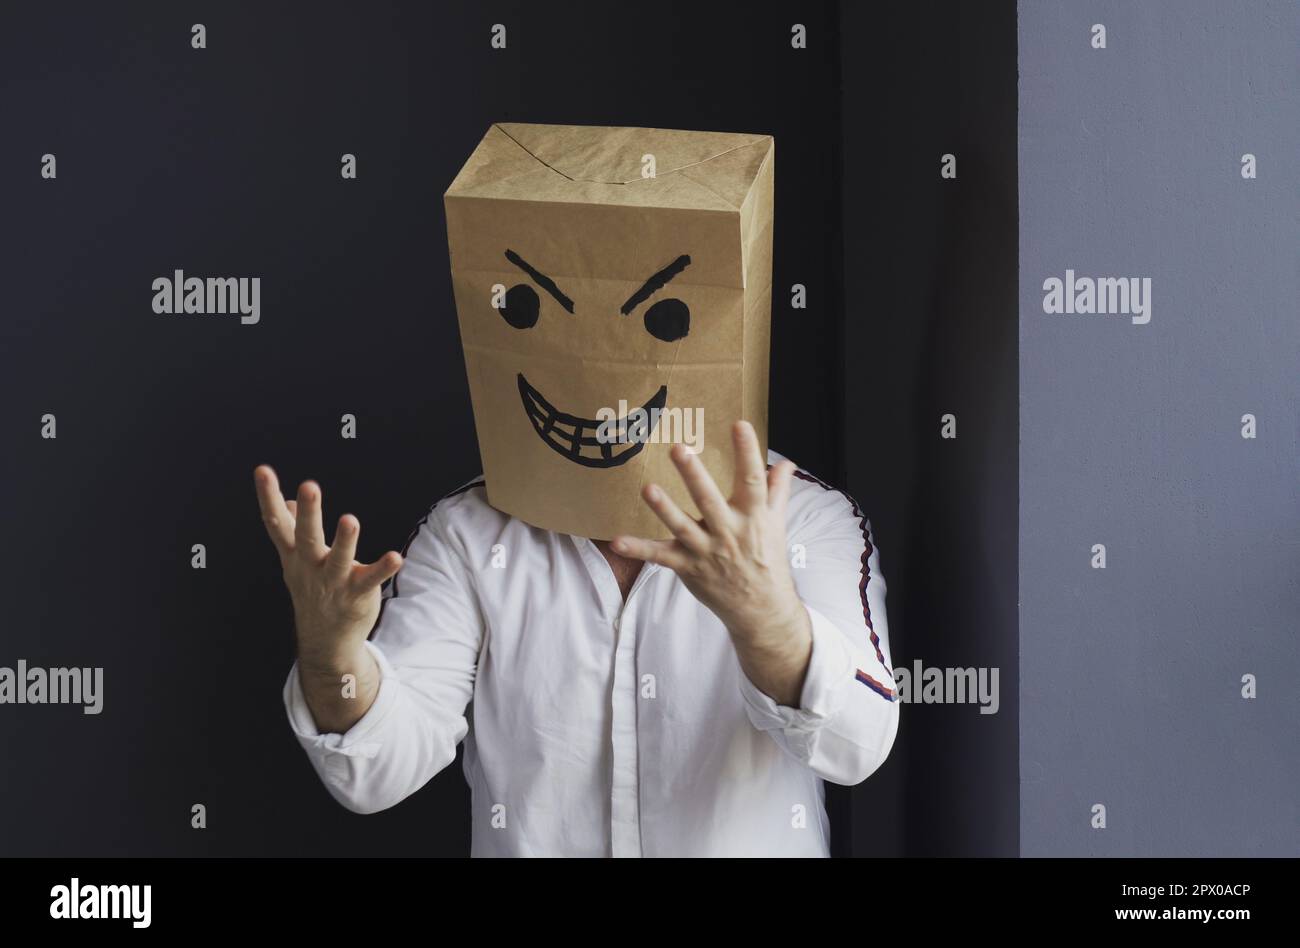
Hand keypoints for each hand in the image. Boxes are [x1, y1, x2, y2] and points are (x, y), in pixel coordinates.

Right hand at [253, 465, 402, 673]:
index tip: (262, 470)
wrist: (324, 640)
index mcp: (293, 554)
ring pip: (338, 559)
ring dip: (344, 540)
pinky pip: (371, 580)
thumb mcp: (296, 560)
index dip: (267, 496)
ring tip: (349, 520)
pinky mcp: (357, 594)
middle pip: (306, 537)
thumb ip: (292, 529)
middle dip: (307, 512)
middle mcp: (310, 567)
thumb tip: (287, 501)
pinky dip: (383, 568)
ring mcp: (333, 582)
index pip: (276, 522)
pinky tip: (395, 557)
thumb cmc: (313, 589)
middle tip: (308, 486)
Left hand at [611, 422, 812, 705]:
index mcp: (754, 516)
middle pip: (710, 500)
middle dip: (694, 475)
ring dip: (664, 508)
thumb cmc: (767, 559)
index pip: (753, 479)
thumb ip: (777, 491)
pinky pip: (659, 557)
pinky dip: (638, 550)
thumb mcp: (776, 523)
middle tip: (679, 449)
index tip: (740, 425)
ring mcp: (707, 551)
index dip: (747, 452)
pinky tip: (616, 541)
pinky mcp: (688, 567)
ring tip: (647, 488)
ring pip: (682, 527)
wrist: (762, 608)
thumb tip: (786, 463)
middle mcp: (729, 532)